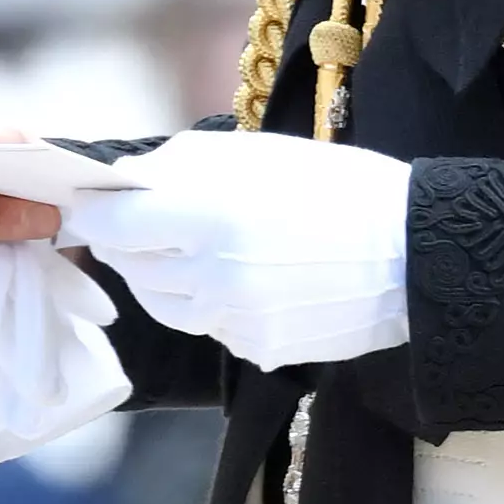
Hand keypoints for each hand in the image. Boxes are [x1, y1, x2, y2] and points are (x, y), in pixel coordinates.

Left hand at [68, 129, 410, 366]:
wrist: (412, 254)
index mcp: (208, 215)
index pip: (111, 224)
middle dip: (129, 242)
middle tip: (146, 220)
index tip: (91, 204)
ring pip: (162, 302)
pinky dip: (209, 302)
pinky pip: (207, 325)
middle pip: (130, 266)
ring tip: (196, 245)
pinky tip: (244, 277)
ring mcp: (232, 321)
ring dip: (163, 274)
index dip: (94, 212)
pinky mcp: (254, 349)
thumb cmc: (337, 188)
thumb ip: (180, 166)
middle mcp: (211, 276)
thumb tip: (124, 182)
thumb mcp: (256, 155)